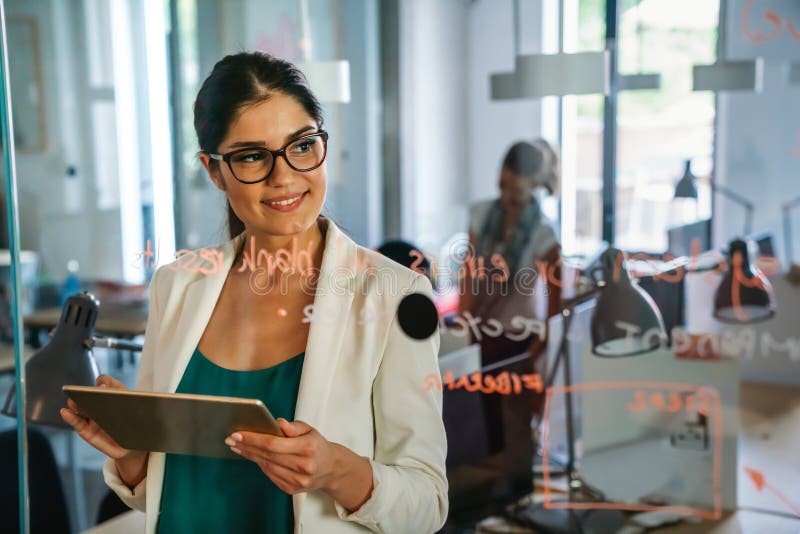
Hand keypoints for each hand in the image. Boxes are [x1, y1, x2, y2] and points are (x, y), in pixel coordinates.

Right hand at [60, 374, 147, 487]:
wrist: (134, 446)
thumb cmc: (134, 423)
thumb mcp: (134, 407)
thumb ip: (120, 395)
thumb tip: (103, 385)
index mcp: (112, 396)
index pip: (106, 384)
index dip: (103, 383)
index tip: (102, 385)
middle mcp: (99, 405)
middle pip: (90, 396)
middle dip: (86, 393)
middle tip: (84, 392)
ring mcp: (92, 418)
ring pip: (81, 408)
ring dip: (76, 404)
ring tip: (73, 401)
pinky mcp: (86, 431)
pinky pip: (77, 423)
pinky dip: (70, 417)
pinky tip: (65, 412)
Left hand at [227, 419, 373, 511]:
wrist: (331, 468)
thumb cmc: (316, 445)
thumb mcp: (309, 430)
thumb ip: (293, 426)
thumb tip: (277, 423)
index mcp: (307, 448)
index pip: (274, 444)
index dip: (253, 439)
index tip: (237, 434)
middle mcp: (303, 467)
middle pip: (267, 456)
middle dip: (247, 446)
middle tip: (231, 439)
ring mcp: (298, 481)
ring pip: (267, 466)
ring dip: (250, 456)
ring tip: (238, 446)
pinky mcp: (292, 489)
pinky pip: (271, 475)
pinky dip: (261, 465)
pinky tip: (253, 456)